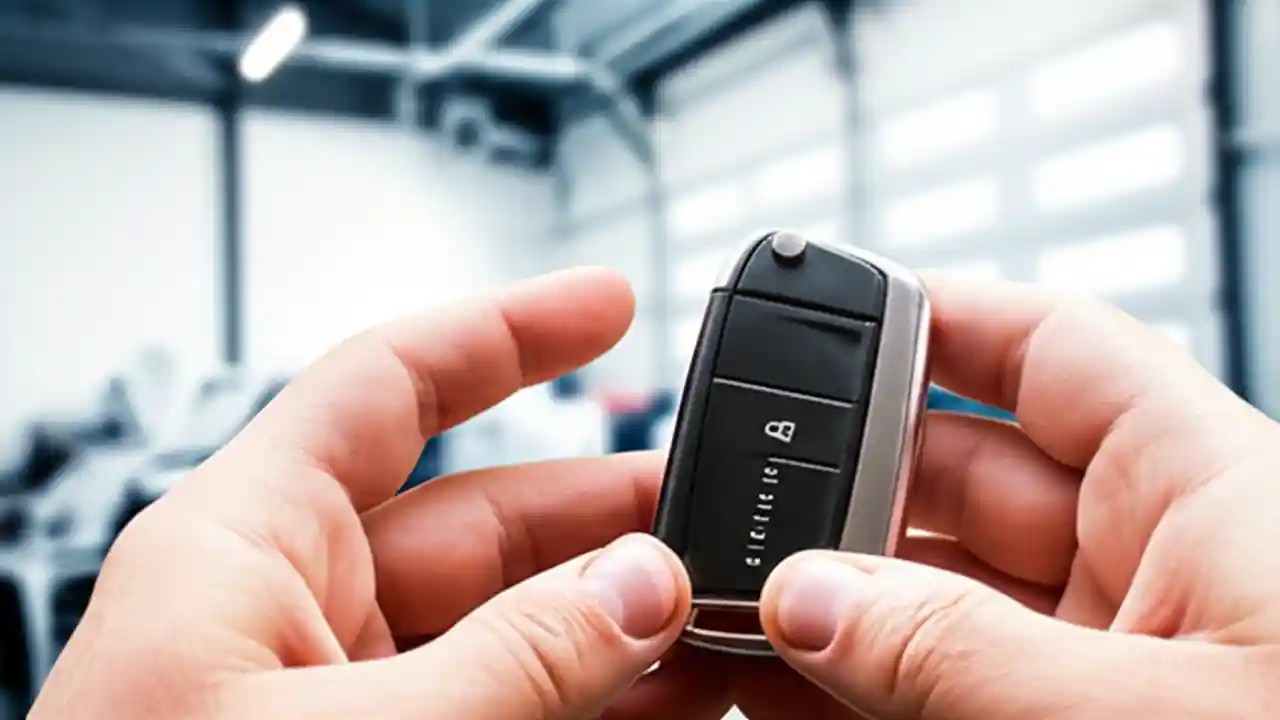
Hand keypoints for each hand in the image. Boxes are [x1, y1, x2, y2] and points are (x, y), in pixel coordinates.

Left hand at [31, 269, 731, 718]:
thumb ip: (517, 658)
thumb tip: (644, 587)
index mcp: (246, 551)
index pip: (388, 388)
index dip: (504, 334)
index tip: (607, 308)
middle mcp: (296, 615)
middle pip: (482, 515)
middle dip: (600, 509)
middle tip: (711, 513)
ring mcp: (348, 703)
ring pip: (513, 628)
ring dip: (618, 623)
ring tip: (719, 622)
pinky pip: (515, 710)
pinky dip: (597, 708)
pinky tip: (673, 706)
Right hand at [736, 276, 1279, 717]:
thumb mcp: (1148, 717)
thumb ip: (964, 656)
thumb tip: (809, 600)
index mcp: (1207, 496)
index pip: (1052, 354)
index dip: (940, 319)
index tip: (824, 320)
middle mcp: (1152, 565)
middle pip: (963, 475)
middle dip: (846, 485)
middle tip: (737, 509)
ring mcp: (1105, 661)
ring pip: (937, 593)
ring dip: (832, 599)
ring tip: (730, 606)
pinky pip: (939, 686)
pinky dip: (857, 685)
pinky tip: (775, 685)